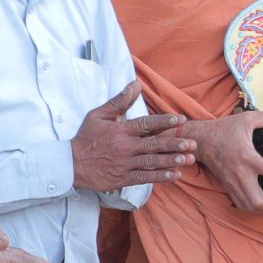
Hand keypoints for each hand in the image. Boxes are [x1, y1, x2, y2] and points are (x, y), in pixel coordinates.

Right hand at [74, 80, 196, 190]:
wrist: (71, 164)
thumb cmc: (86, 138)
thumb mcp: (98, 115)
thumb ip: (119, 101)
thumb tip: (136, 84)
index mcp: (120, 130)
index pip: (145, 124)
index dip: (164, 121)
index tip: (180, 119)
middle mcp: (124, 147)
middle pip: (153, 144)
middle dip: (174, 144)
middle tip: (192, 143)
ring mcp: (124, 164)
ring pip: (152, 162)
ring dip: (171, 160)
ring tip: (189, 159)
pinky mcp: (123, 178)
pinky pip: (145, 177)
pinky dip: (161, 177)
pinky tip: (175, 174)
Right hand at [192, 111, 262, 211]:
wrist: (202, 140)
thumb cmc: (224, 129)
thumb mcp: (248, 117)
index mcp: (247, 157)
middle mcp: (240, 173)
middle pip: (257, 201)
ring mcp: (233, 182)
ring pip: (249, 206)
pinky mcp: (228, 186)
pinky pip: (241, 204)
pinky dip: (253, 207)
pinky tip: (261, 202)